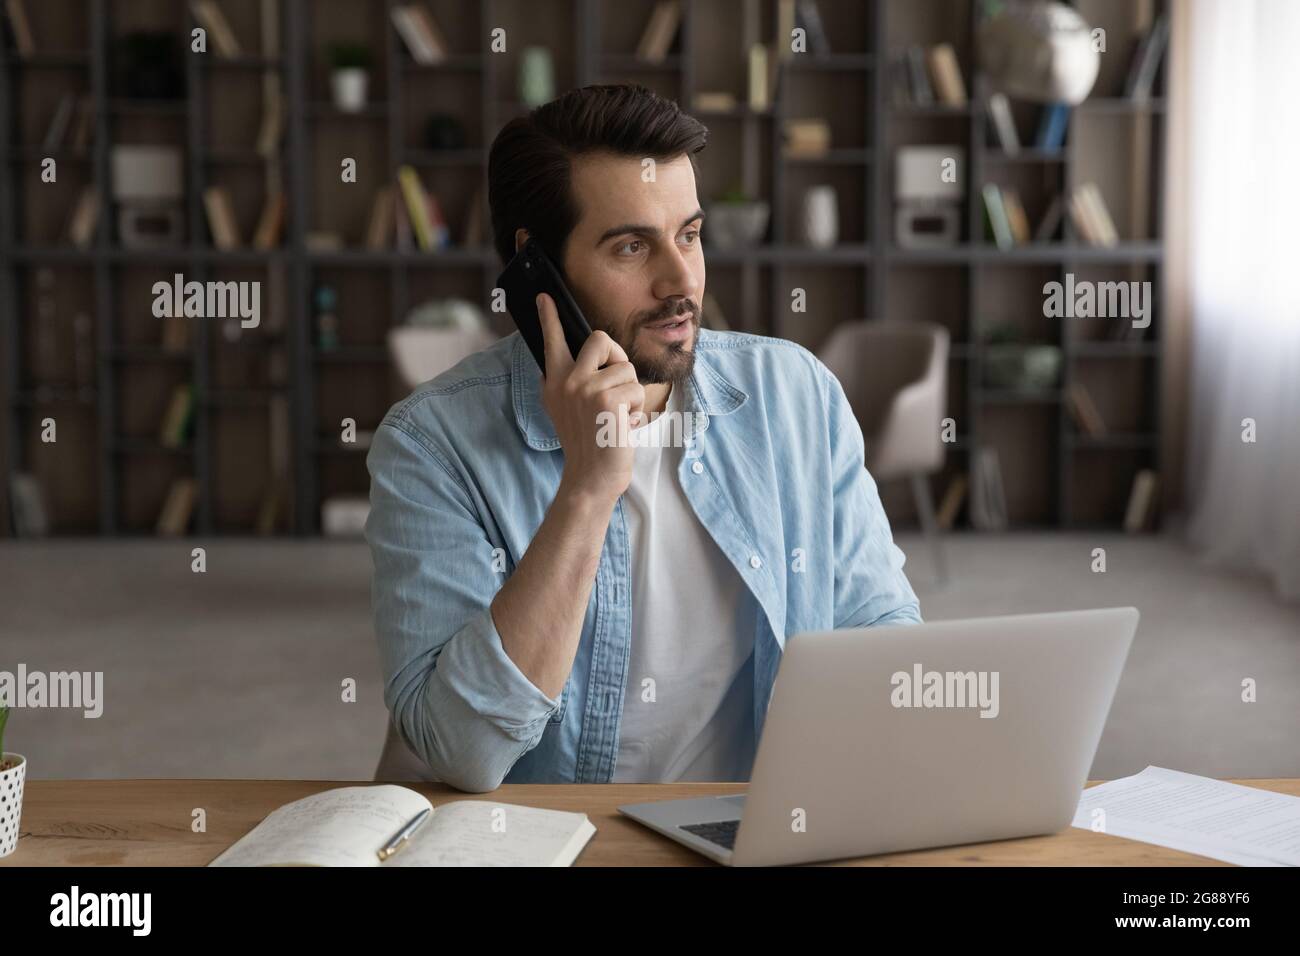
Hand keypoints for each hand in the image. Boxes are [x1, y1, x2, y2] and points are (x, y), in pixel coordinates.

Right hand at [536, 292, 643, 505]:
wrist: (591, 478)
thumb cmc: (589, 444)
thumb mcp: (568, 410)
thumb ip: (569, 384)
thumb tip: (576, 362)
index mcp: (555, 382)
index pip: (552, 341)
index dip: (549, 317)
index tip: (544, 297)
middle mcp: (565, 381)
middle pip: (600, 339)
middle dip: (618, 358)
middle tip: (617, 387)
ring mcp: (584, 388)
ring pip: (626, 368)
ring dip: (631, 394)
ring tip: (617, 417)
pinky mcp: (605, 399)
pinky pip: (635, 388)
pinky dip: (636, 409)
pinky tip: (622, 426)